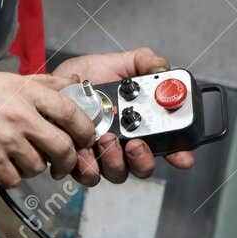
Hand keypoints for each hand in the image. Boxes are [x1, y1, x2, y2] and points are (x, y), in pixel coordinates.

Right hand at [0, 71, 94, 187]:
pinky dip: (13, 176)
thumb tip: (71, 82)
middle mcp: (19, 117)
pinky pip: (16, 179)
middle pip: (62, 147)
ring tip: (21, 155)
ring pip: (39, 166)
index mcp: (25, 93)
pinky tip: (3, 164)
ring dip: (35, 165)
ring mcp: (5, 142)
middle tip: (63, 161)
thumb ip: (42, 83)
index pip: (70, 112)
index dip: (85, 128)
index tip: (86, 137)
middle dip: (68, 158)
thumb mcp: (5, 79)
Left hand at [52, 47, 197, 186]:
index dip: (180, 154)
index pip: (168, 144)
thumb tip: (162, 67)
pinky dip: (87, 165)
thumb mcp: (117, 62)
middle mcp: (125, 144)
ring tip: (104, 138)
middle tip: (134, 142)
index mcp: (140, 122)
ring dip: (114, 160)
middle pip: (144, 166)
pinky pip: (88, 175)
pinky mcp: (80, 162)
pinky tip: (82, 148)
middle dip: (143, 159)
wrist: (53, 84)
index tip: (183, 156)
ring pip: (118, 173)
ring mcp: (103, 156)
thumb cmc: (87, 76)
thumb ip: (143, 62)